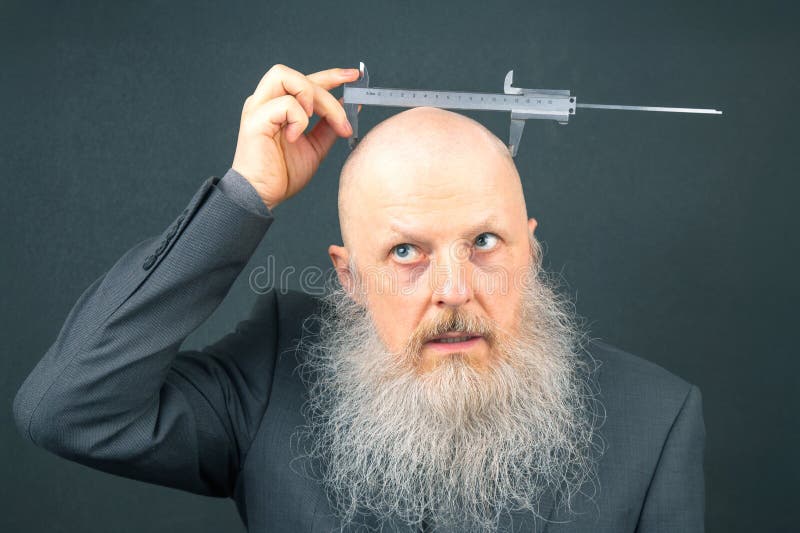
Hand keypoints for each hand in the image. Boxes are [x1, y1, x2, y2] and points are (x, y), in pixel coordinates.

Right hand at [231, 64, 361, 209]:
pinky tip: (295, 137)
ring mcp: (258, 108)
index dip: (331, 75)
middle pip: (298, 75)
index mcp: (278, 106)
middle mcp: (265, 102)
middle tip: (343, 120)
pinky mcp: (255, 120)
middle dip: (327, 91)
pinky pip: (284, 104)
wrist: (262, 197)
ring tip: (315, 121)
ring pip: (286, 76)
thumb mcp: (315, 147)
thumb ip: (328, 126)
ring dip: (310, 97)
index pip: (306, 80)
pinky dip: (298, 119)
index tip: (355, 76)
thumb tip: (350, 107)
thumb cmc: (283, 174)